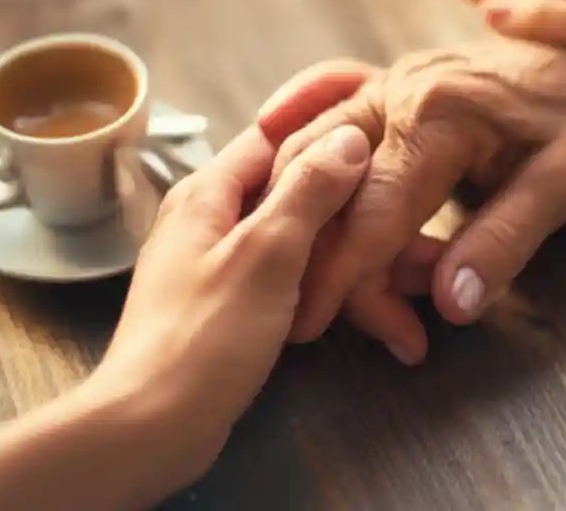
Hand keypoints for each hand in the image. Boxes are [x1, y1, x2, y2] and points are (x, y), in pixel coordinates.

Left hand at [84, 123, 435, 478]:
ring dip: (352, 260)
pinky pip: (287, 284)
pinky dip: (328, 292)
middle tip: (416, 236)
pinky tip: (369, 313)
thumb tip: (349, 135)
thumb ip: (309, 190)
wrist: (150, 429)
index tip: (388, 150)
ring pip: (299, 245)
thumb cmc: (204, 337)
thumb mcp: (266, 252)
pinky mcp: (229, 310)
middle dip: (357, 214)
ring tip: (412, 285)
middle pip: (294, 196)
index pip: (278, 137)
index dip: (333, 140)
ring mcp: (219, 267)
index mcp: (209, 192)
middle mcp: (210, 220)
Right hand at [257, 39, 565, 363]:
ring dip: (310, 217)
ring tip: (340, 281)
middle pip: (326, 186)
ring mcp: (382, 83)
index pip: (372, 210)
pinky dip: (292, 135)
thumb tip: (452, 304)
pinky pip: (318, 105)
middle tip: (344, 325)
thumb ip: (504, 242)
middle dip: (322, 261)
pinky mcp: (380, 85)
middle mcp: (396, 91)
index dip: (342, 275)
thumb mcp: (565, 184)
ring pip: (310, 151)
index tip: (312, 325)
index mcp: (439, 117)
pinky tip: (269, 145)